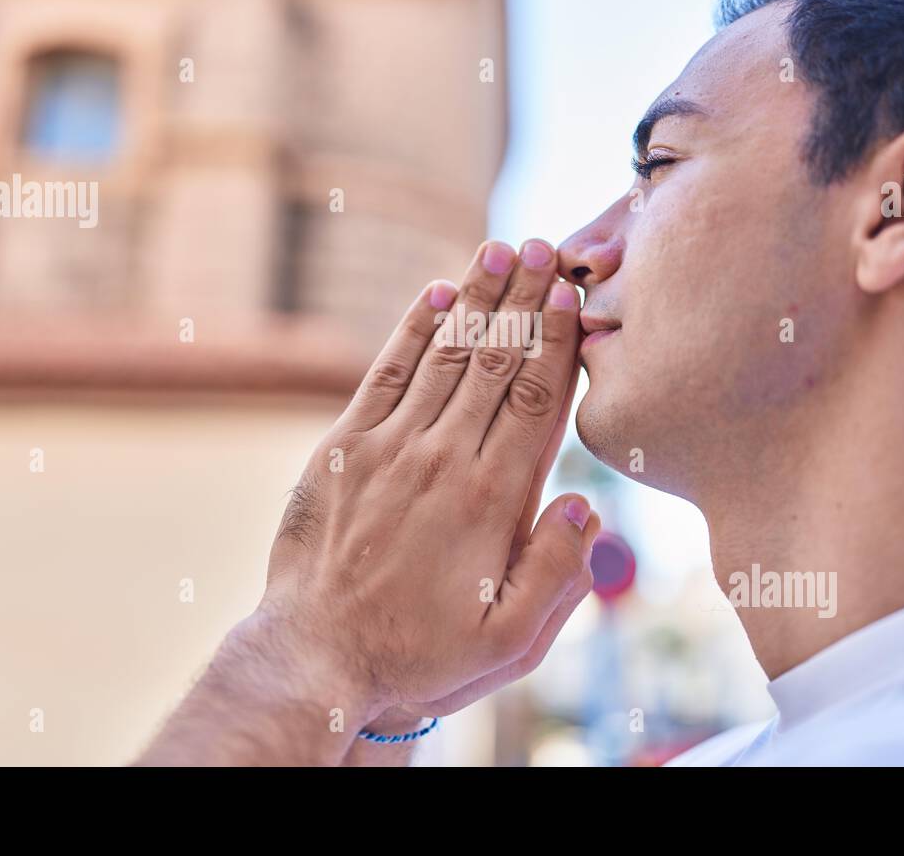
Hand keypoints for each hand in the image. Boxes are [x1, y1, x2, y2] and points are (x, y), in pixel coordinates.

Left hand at [137, 239, 592, 765]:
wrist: (316, 656)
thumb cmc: (422, 654)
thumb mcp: (512, 641)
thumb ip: (559, 574)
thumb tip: (587, 506)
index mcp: (492, 500)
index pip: (535, 399)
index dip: (557, 340)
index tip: (573, 292)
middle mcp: (442, 459)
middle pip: (495, 361)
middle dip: (525, 299)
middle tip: (548, 246)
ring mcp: (389, 448)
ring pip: (445, 355)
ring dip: (477, 298)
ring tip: (503, 249)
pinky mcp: (344, 448)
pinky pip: (386, 374)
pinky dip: (413, 329)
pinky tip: (437, 293)